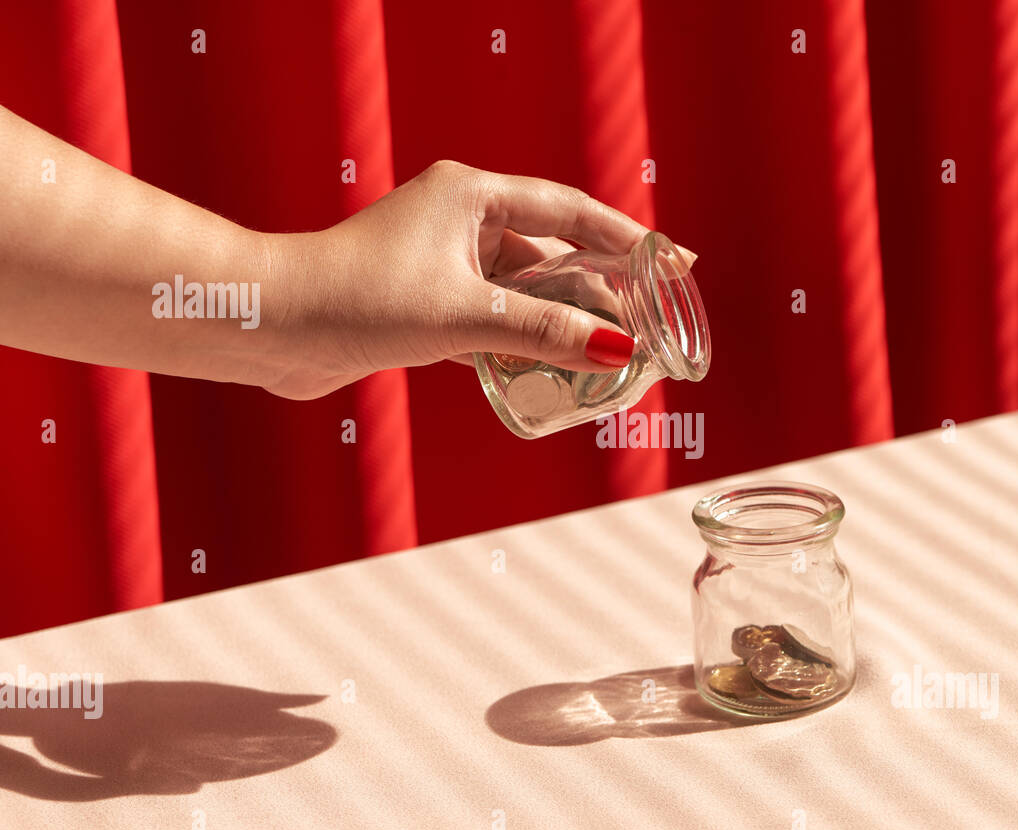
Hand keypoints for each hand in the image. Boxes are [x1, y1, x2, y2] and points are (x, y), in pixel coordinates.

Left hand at [264, 160, 651, 398]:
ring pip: (521, 291)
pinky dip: (520, 341)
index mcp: (470, 196)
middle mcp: (458, 221)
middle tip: (647, 319)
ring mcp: (440, 262)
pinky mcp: (423, 302)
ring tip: (609, 352)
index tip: (672, 261)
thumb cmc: (357, 299)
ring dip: (559, 322)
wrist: (270, 326)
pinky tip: (549, 370)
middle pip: (550, 253)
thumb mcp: (464, 315)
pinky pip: (491, 318)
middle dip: (598, 290)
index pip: (569, 212)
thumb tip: (615, 350)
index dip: (626, 239)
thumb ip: (543, 331)